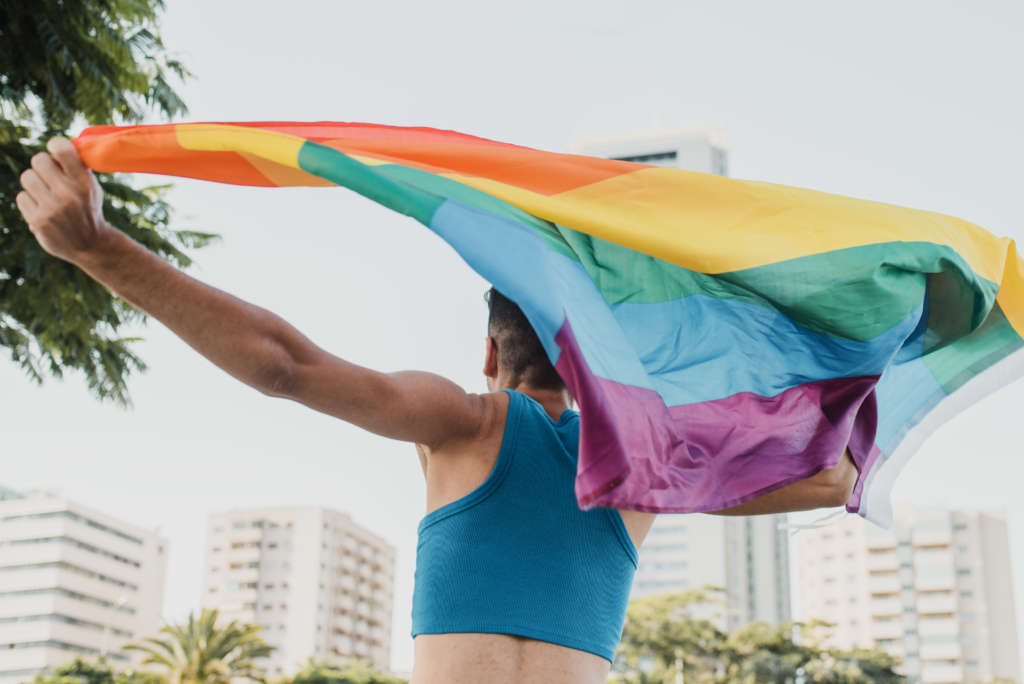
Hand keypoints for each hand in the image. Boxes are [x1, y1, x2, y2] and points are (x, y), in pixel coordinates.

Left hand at [17, 137, 112, 264]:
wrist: (90, 245)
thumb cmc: (88, 208)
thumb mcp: (91, 187)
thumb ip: (75, 168)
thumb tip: (55, 146)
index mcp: (83, 182)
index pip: (62, 149)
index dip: (55, 145)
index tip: (56, 152)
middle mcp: (68, 193)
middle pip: (38, 160)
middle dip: (43, 167)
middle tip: (50, 177)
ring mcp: (52, 208)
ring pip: (27, 177)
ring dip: (35, 184)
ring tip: (46, 194)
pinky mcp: (38, 221)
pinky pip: (22, 197)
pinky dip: (30, 202)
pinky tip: (42, 209)